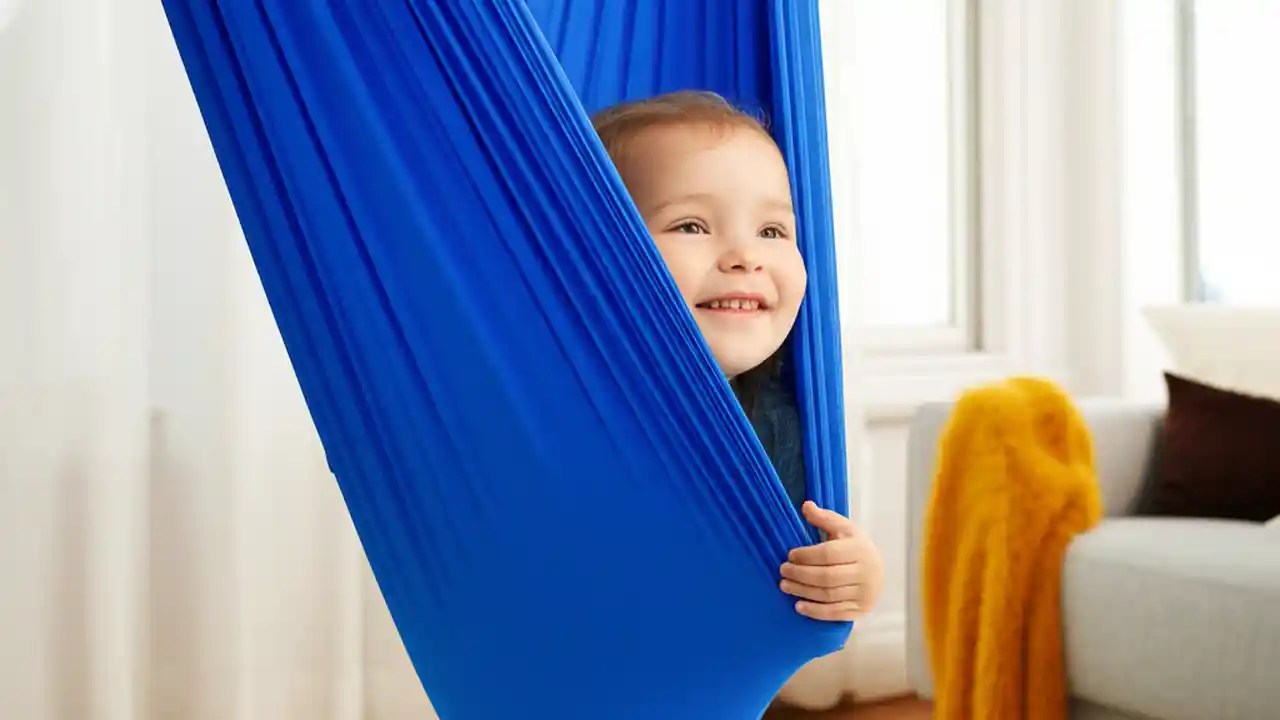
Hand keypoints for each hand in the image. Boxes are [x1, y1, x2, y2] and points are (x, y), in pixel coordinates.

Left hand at [780, 501, 883, 621]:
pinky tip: (799, 606)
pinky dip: (815, 611)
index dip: (806, 555)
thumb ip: (824, 518)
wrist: (878, 572)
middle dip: (800, 574)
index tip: (790, 555)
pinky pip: (835, 613)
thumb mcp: (844, 529)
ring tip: (785, 586)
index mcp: (860, 549)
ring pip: (828, 595)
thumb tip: (806, 506)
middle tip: (783, 571)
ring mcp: (864, 593)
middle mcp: (865, 572)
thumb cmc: (855, 547)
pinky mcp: (861, 609)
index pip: (829, 554)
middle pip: (827, 577)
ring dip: (803, 592)